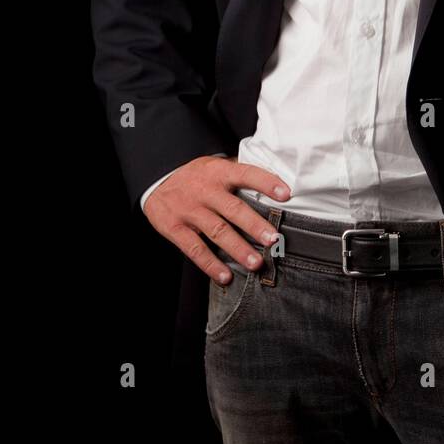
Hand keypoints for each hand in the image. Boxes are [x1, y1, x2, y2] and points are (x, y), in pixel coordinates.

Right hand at [143, 155, 291, 284]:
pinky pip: (194, 249)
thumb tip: (276, 183)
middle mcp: (205, 190)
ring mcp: (189, 210)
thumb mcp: (216, 167)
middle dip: (254, 225)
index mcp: (219, 172)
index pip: (246, 173)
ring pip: (217, 231)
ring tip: (256, 263)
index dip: (266, 182)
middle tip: (273, 239)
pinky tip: (225, 276)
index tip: (286, 195)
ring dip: (237, 249)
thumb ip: (239, 175)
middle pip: (233, 208)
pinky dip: (210, 264)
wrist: (157, 180)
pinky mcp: (174, 228)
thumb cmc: (197, 177)